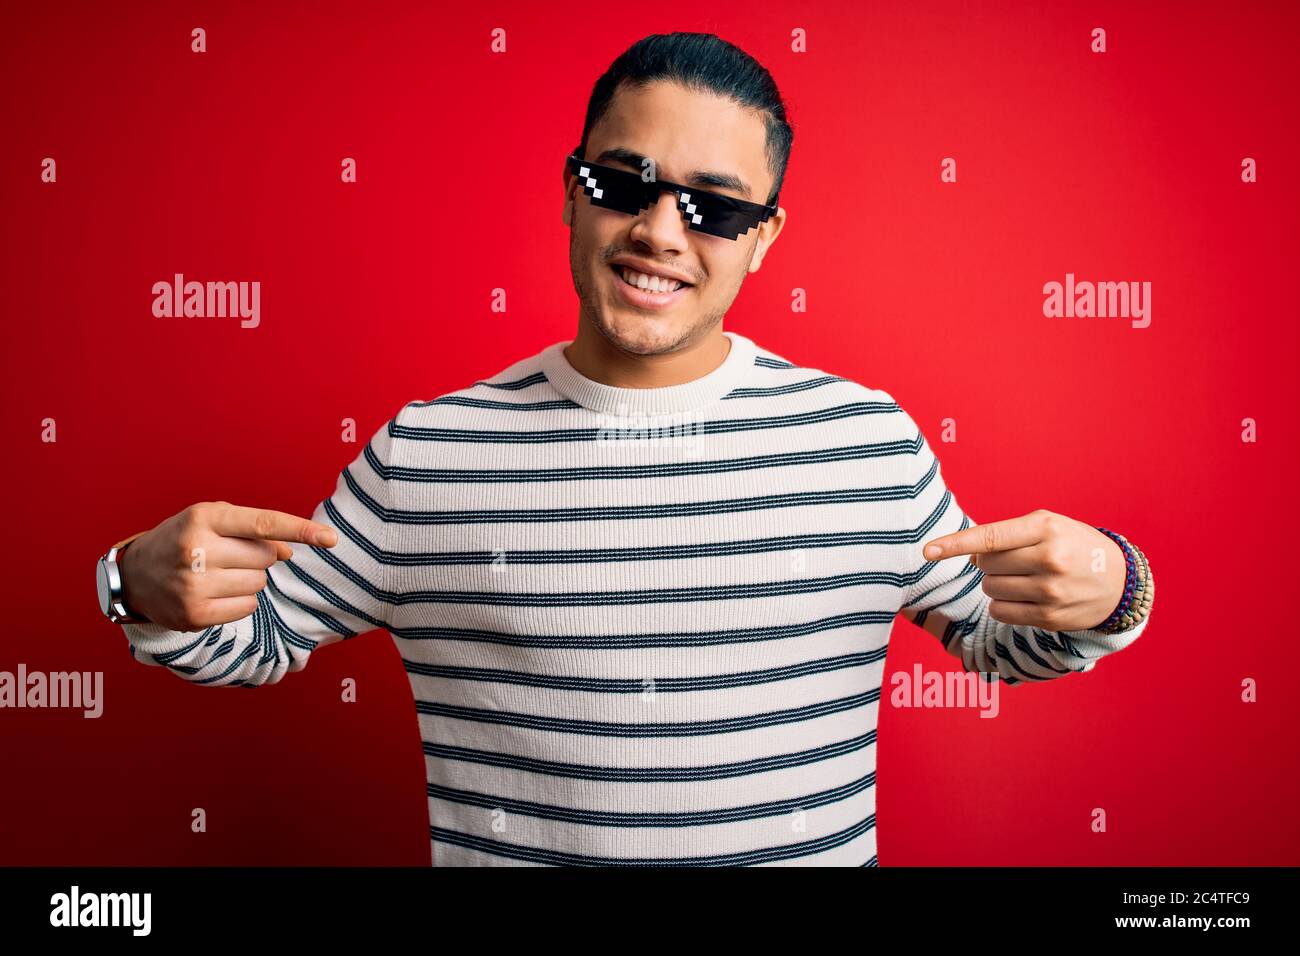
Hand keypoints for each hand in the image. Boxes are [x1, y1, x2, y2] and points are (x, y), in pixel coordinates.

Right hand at [117, 501, 337, 631]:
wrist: (133, 575)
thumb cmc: (183, 540)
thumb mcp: (212, 520)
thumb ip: (255, 529)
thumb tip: (289, 551)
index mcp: (204, 518)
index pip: (264, 524)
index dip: (301, 530)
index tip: (331, 538)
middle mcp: (196, 549)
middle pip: (267, 557)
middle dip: (258, 556)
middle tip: (227, 555)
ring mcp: (193, 585)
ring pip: (259, 583)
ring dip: (248, 579)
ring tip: (216, 574)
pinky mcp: (193, 614)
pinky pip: (246, 608)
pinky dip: (239, 602)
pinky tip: (214, 593)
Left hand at [921, 509, 1126, 631]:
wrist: (1120, 581)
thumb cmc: (1072, 545)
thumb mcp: (1047, 526)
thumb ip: (1006, 534)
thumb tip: (967, 554)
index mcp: (1045, 528)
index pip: (990, 537)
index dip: (954, 544)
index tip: (927, 550)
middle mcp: (1049, 559)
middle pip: (984, 565)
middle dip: (988, 564)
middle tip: (1014, 561)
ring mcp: (1051, 591)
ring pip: (990, 589)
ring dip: (996, 585)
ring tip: (1024, 579)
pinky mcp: (1050, 617)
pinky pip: (1001, 613)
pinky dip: (1003, 606)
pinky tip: (1024, 598)